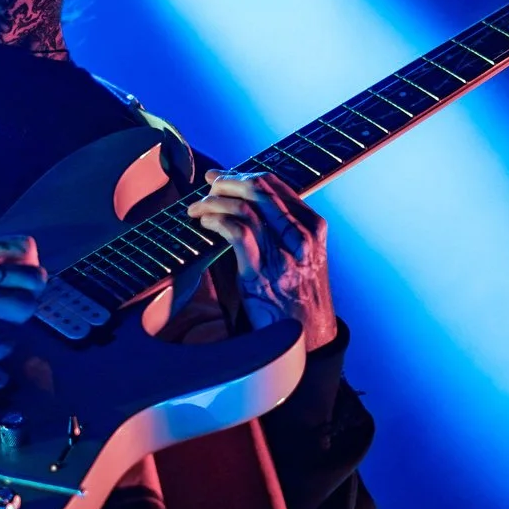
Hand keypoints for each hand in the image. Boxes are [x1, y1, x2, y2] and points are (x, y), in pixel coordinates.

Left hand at [186, 171, 336, 349]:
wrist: (308, 334)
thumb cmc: (300, 295)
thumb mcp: (305, 255)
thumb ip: (286, 230)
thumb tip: (251, 205)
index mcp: (311, 226)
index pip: (275, 184)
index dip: (243, 174)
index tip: (222, 176)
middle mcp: (299, 235)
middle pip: (259, 189)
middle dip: (226, 181)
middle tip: (207, 186)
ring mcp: (281, 252)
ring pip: (244, 207)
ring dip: (214, 201)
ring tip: (197, 207)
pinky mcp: (261, 271)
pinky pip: (235, 232)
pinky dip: (216, 221)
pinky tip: (204, 224)